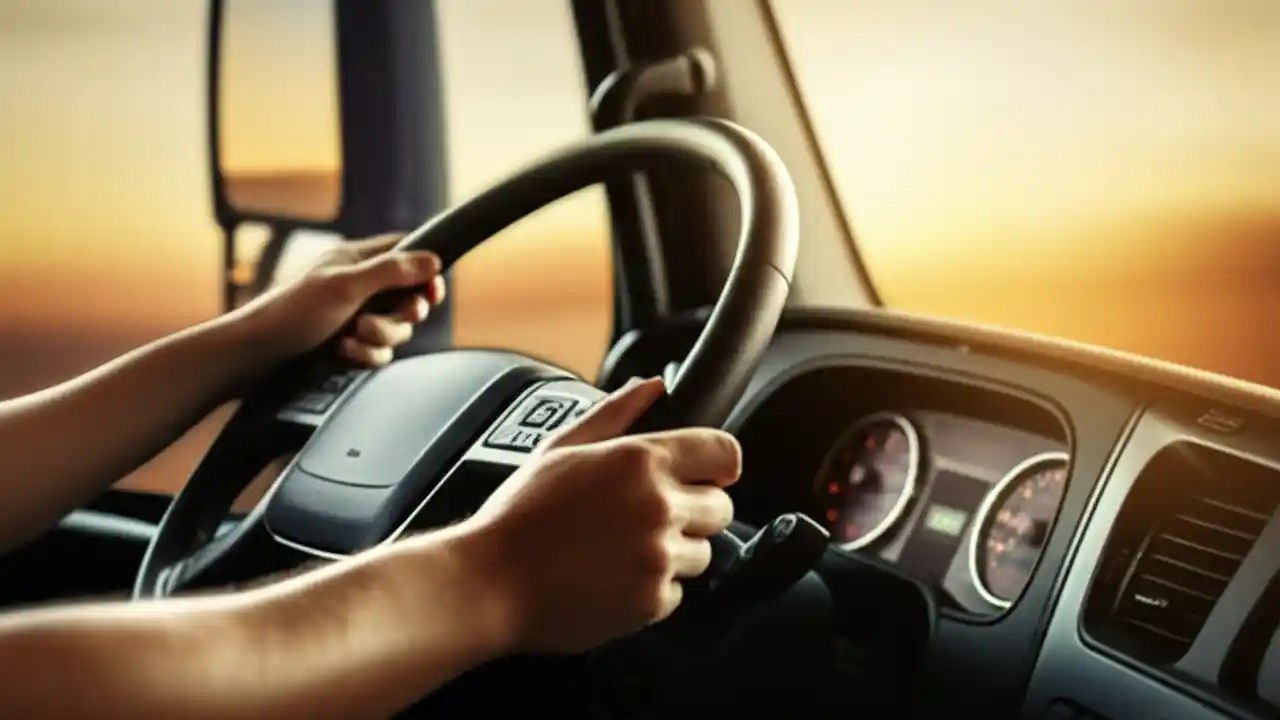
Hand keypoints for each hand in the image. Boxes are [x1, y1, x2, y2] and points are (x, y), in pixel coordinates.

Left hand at [234, 234, 446, 368]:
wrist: (257, 355)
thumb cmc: (293, 312)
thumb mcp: (346, 285)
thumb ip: (392, 271)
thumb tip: (434, 258)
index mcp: (357, 260)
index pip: (406, 253)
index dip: (425, 271)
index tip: (431, 291)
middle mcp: (360, 286)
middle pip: (409, 297)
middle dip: (401, 315)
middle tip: (384, 318)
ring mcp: (356, 316)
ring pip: (396, 329)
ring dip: (379, 337)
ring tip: (351, 338)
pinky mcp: (351, 344)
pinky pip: (379, 351)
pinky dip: (366, 354)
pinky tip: (343, 352)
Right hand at [460, 377, 741, 654]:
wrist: (487, 583)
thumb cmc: (518, 515)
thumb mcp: (561, 447)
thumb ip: (616, 412)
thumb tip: (654, 385)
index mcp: (641, 460)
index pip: (724, 452)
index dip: (719, 464)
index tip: (709, 474)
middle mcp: (659, 505)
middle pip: (722, 508)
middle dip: (693, 512)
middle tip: (645, 519)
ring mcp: (659, 556)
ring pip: (702, 554)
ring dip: (673, 554)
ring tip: (620, 551)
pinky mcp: (652, 601)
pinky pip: (677, 594)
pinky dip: (651, 591)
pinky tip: (612, 579)